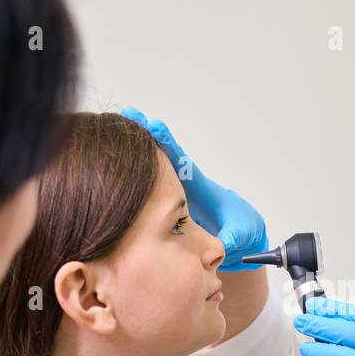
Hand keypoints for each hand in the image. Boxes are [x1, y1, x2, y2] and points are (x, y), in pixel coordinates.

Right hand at [119, 107, 268, 270]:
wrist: (239, 238)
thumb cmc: (242, 231)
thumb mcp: (242, 234)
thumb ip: (233, 236)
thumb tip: (225, 242)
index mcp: (201, 188)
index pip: (182, 162)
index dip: (168, 144)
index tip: (154, 125)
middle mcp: (185, 186)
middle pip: (163, 158)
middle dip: (147, 137)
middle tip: (128, 114)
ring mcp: (175, 196)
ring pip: (153, 173)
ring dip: (134, 157)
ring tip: (112, 134)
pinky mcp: (169, 208)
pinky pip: (149, 192)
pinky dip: (133, 181)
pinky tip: (113, 171)